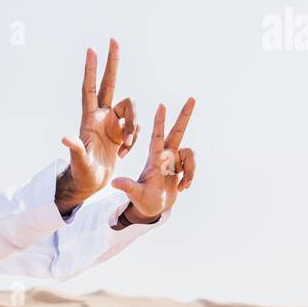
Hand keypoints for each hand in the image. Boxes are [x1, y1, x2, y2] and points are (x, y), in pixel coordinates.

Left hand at [56, 39, 137, 214]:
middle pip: (109, 83)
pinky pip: (136, 126)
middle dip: (112, 63)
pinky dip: (134, 138)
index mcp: (89, 119)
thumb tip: (66, 138)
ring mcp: (112, 123)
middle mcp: (101, 116)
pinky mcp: (121, 132)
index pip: (90, 89)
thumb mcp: (80, 163)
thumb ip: (76, 150)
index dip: (91, 71)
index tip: (91, 50)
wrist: (92, 184)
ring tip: (125, 148)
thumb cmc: (83, 174)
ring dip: (133, 126)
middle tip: (114, 40)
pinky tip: (124, 154)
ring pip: (130, 109)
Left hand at [111, 98, 195, 221]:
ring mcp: (174, 160)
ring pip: (190, 154)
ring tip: (182, 186)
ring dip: (191, 170)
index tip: (162, 105)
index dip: (160, 121)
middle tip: (192, 98)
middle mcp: (165, 155)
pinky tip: (183, 188)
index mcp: (154, 158)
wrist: (151, 209)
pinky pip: (192, 166)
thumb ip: (128, 187)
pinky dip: (190, 177)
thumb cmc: (142, 201)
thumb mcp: (136, 195)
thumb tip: (114, 182)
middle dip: (184, 115)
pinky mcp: (181, 167)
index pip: (157, 136)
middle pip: (177, 131)